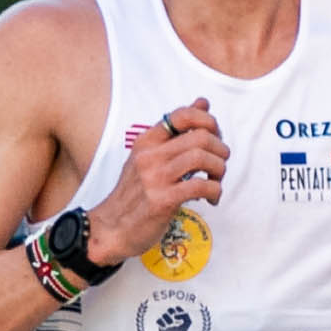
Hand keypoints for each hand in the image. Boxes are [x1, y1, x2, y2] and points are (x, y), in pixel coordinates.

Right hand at [89, 99, 227, 264]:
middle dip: (220, 150)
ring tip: (217, 180)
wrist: (110, 229)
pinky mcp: (162, 200)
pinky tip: (212, 198)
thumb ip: (176, 133)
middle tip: (220, 163)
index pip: (182, 115)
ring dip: (219, 169)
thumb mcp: (149, 157)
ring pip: (202, 158)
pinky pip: (200, 186)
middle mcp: (149, 156)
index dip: (207, 121)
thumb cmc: (133, 195)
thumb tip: (203, 102)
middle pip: (199, 137)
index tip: (215, 136)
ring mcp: (155, 178)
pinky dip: (215, 191)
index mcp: (146, 141)